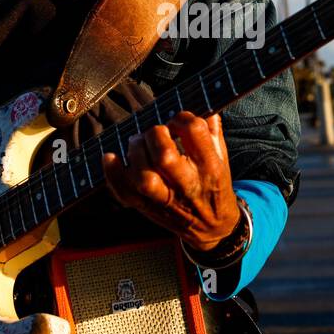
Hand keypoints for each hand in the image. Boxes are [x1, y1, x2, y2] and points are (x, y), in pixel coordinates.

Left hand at [101, 111, 238, 252]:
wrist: (212, 228)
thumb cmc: (214, 185)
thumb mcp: (222, 158)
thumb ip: (212, 131)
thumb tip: (203, 105)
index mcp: (210, 167)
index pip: (194, 131)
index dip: (181, 117)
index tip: (177, 121)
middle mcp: (188, 184)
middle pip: (165, 156)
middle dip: (155, 134)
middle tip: (154, 132)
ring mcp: (166, 199)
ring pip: (143, 177)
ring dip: (135, 152)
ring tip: (137, 143)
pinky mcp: (147, 208)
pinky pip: (124, 193)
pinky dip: (112, 173)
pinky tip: (110, 157)